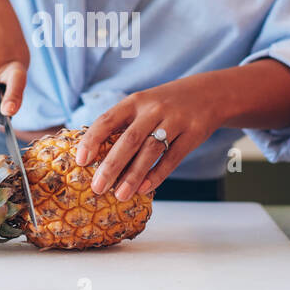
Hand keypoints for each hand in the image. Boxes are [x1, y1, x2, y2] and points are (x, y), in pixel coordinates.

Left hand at [74, 75, 223, 199]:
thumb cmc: (165, 105)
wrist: (208, 94)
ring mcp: (175, 120)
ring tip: (119, 195)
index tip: (80, 160)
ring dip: (133, 175)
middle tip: (97, 187)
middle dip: (111, 165)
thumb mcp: (143, 105)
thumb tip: (94, 155)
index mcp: (135, 101)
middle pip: (129, 139)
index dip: (92, 140)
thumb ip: (123, 124)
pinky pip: (173, 158)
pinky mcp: (193, 133)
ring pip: (151, 150)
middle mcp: (153, 109)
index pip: (108, 120)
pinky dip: (157, 174)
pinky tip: (145, 189)